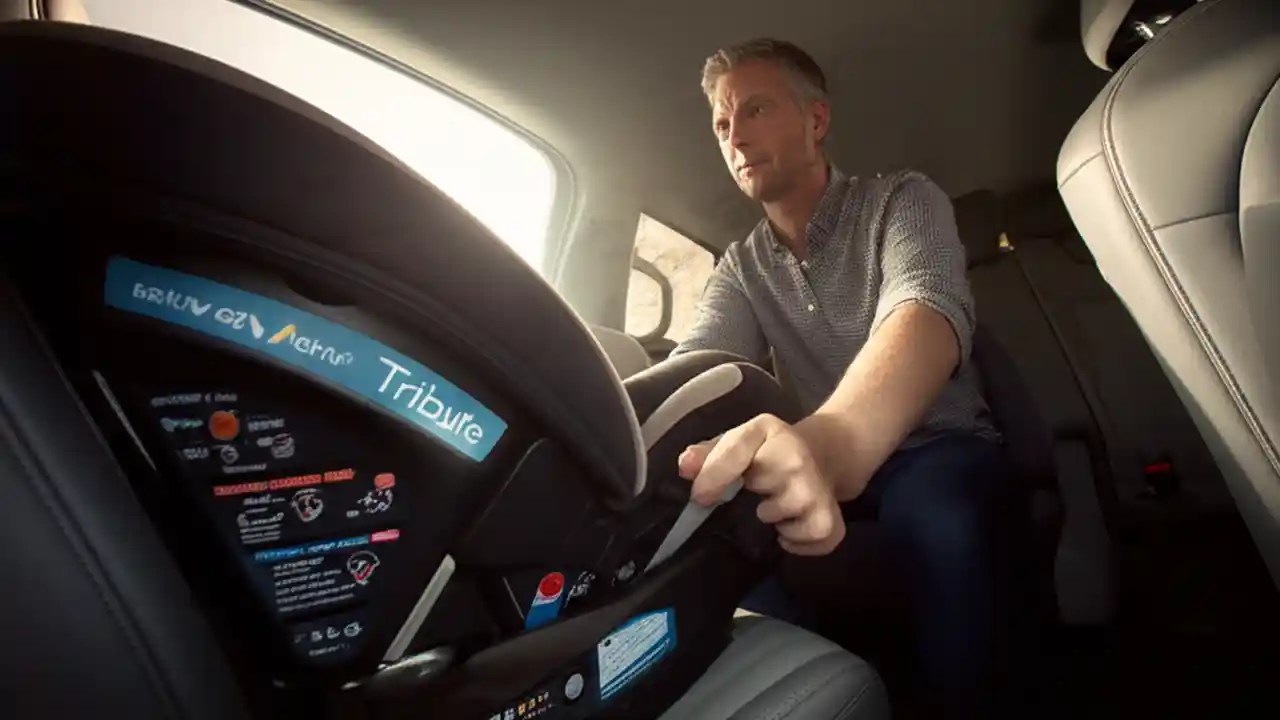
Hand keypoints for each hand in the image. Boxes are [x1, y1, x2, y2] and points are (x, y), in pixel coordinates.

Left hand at [677, 414, 846, 555]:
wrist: (823, 453)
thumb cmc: (768, 452)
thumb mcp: (738, 442)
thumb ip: (707, 454)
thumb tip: (685, 467)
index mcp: (767, 432)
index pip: (736, 452)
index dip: (714, 477)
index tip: (700, 498)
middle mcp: (797, 458)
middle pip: (759, 494)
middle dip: (750, 500)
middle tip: (753, 494)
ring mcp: (818, 491)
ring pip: (781, 522)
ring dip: (772, 522)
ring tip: (771, 509)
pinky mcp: (832, 521)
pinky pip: (807, 543)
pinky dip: (795, 543)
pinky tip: (788, 527)